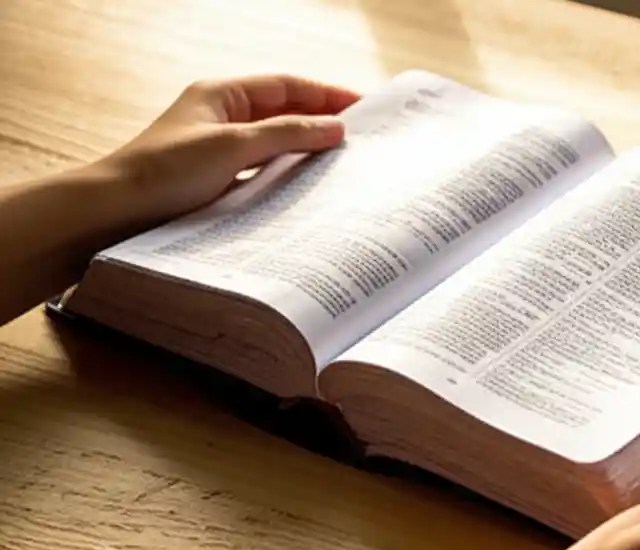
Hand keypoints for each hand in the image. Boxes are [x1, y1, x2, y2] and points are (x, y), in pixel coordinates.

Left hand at [91, 74, 359, 225]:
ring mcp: (218, 149)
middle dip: (322, 121)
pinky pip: (262, 170)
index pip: (286, 86)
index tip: (363, 106)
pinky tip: (307, 187)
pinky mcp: (216, 179)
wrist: (115, 213)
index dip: (326, 94)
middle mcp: (221, 117)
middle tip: (362, 136)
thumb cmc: (164, 172)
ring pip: (275, 143)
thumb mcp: (233, 146)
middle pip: (283, 112)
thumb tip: (334, 127)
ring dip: (306, 149)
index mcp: (221, 95)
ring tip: (343, 161)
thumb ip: (287, 134)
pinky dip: (287, 174)